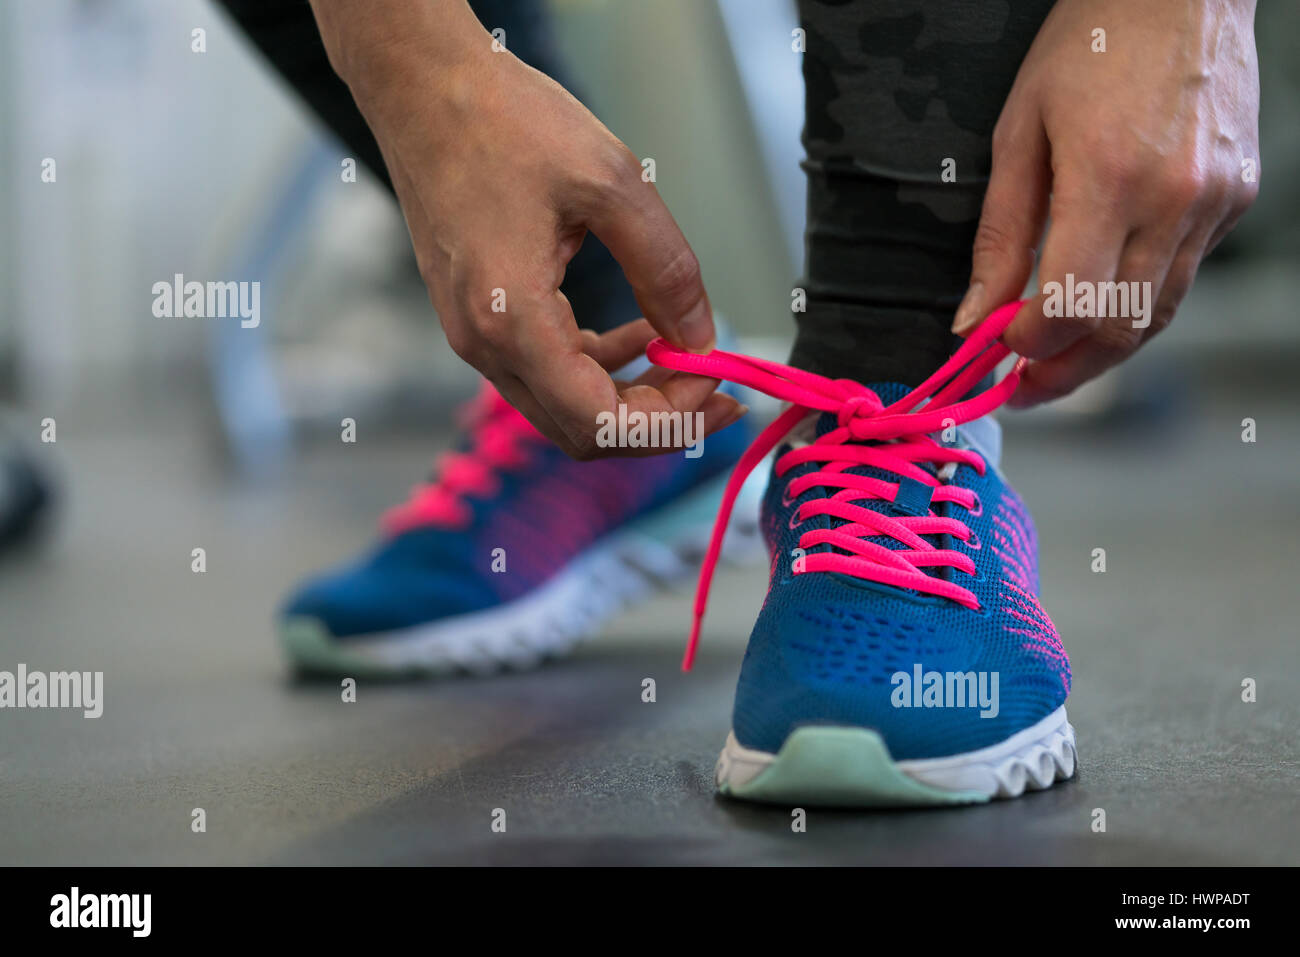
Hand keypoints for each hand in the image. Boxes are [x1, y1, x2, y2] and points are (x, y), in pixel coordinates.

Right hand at [309, 0, 742, 456]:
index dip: (668, 422)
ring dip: (628, 397)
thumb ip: (664, 269)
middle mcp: (483, 344)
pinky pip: (544, 371)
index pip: (598, 422)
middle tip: (714, 391)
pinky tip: (637, 335)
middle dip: (656, 422)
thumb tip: (700, 337)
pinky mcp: (476, 316)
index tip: (717, 386)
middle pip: (581, 431)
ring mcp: (472, 334)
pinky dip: (597, 367)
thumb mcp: (611, 183)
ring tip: (686, 361)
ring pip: (563, 408)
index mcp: (510, 320)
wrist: (422, 86)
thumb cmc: (503, 119)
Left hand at [954, 0, 1259, 406]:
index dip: (1032, 344)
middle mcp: (1173, 197)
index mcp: (1109, 176)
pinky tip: (1103, 300)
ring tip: (1058, 362)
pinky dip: (1139, 302)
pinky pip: (1182, 276)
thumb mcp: (1018, 133)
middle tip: (1026, 388)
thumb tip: (975, 317)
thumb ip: (1000, 235)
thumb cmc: (1090, 43)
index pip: (1072, 303)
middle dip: (1067, 371)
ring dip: (1103, 349)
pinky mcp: (1236, 199)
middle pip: (1121, 327)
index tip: (1001, 351)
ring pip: (1158, 314)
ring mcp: (1214, 202)